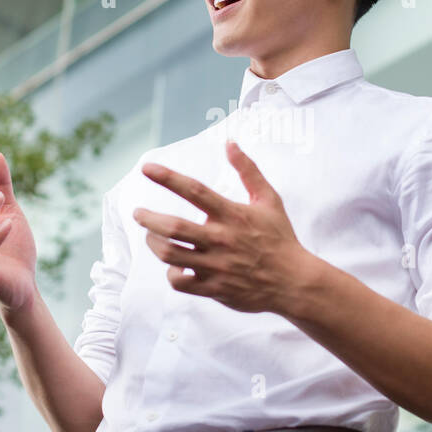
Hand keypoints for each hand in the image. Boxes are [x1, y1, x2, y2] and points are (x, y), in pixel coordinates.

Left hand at [133, 140, 311, 312]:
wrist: (294, 282)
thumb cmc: (280, 238)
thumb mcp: (269, 200)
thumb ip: (248, 171)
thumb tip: (230, 143)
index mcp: (232, 215)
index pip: (195, 191)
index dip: (168, 177)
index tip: (147, 168)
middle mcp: (221, 239)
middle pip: (174, 227)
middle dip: (149, 218)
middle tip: (138, 213)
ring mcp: (216, 265)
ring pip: (171, 254)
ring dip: (155, 243)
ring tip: (151, 236)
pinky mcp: (214, 288)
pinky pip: (180, 282)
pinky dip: (171, 273)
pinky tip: (174, 266)